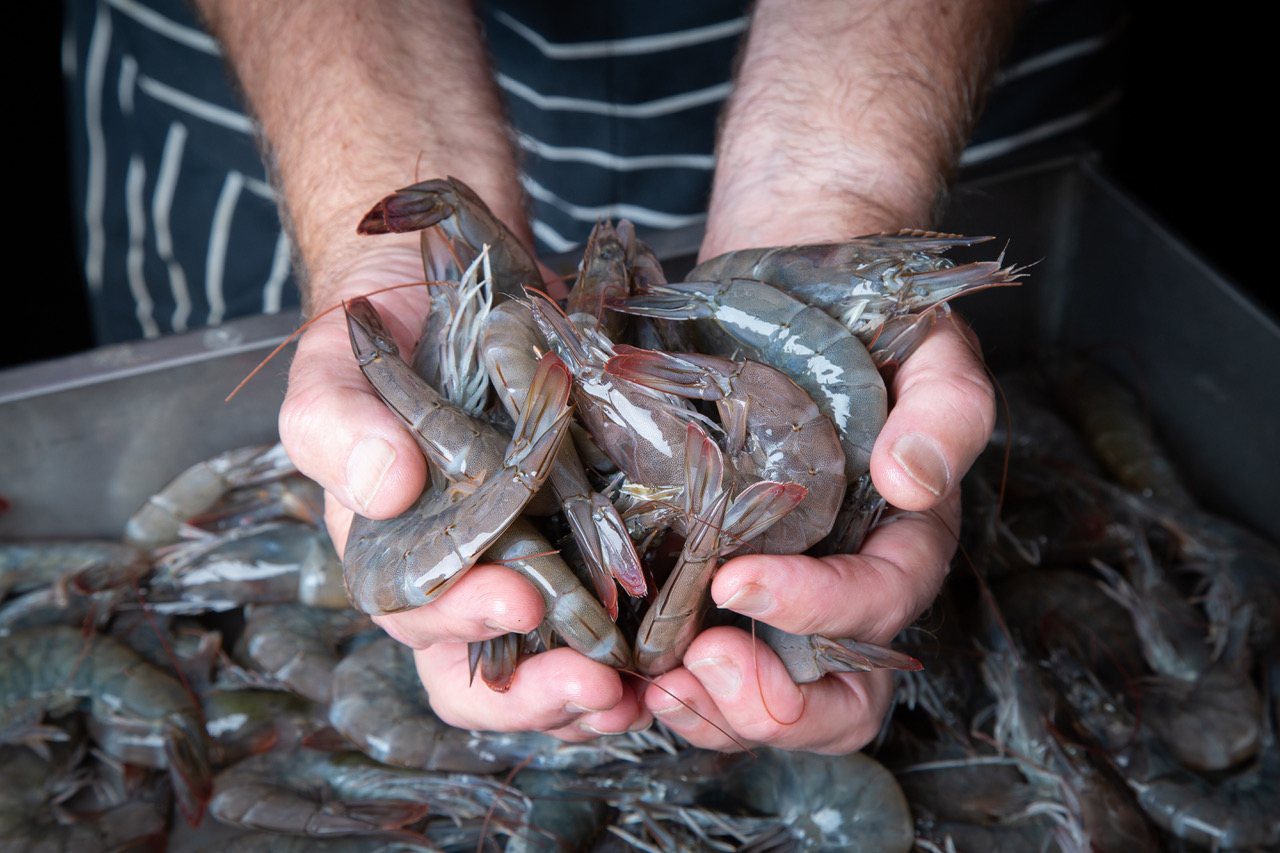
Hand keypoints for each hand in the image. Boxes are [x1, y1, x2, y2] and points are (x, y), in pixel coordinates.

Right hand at [278, 240, 645, 739]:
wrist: (440, 295)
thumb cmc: (373, 348)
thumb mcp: (334, 376)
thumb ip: (337, 428)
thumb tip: (384, 484)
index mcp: (396, 561)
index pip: (423, 623)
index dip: (466, 624)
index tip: (517, 597)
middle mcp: (467, 578)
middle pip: (494, 675)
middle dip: (542, 692)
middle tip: (595, 685)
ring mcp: (536, 562)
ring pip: (560, 662)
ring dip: (599, 690)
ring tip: (643, 690)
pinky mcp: (593, 536)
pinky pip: (620, 608)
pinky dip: (644, 639)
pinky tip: (678, 647)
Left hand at [641, 315, 992, 751]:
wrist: (789, 298)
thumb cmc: (870, 326)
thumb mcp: (929, 353)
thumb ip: (945, 412)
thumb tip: (912, 482)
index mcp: (902, 545)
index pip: (876, 604)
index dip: (816, 609)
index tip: (739, 581)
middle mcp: (843, 588)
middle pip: (833, 696)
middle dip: (770, 703)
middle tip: (702, 666)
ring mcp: (777, 594)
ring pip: (762, 697)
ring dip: (709, 710)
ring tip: (650, 687)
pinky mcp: (712, 582)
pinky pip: (699, 661)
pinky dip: (665, 682)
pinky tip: (622, 667)